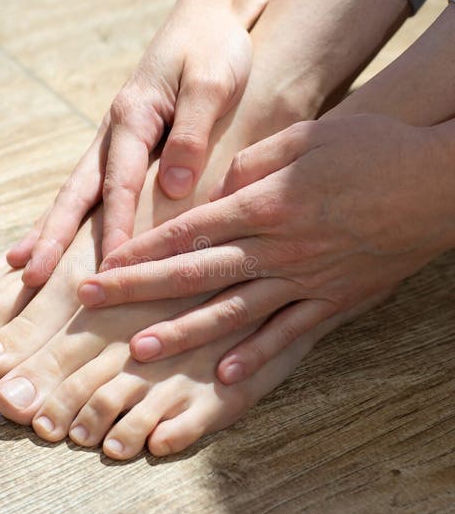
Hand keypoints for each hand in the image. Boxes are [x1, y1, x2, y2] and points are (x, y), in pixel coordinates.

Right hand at [7, 0, 252, 286]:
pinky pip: (93, 186)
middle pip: (77, 191)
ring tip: (22, 265)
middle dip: (52, 235)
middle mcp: (114, 129)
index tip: (112, 268)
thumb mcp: (213, 84)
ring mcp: (114, 137)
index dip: (117, 228)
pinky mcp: (125, 142)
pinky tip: (58, 236)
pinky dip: (72, 214)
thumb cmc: (214, 47)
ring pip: (77, 191)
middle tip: (29, 276)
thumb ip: (192, 133)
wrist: (208, 14)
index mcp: (134, 115)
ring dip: (50, 227)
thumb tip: (172, 188)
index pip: (120, 184)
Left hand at [77, 114, 453, 380]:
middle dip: (138, 291)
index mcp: (265, 203)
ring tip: (139, 351)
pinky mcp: (337, 301)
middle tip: (92, 306)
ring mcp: (308, 279)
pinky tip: (226, 376)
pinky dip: (258, 356)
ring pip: (234, 311)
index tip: (102, 265)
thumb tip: (217, 186)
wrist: (438, 181)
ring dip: (183, 333)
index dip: (140, 250)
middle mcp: (278, 246)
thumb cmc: (373, 148)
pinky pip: (291, 333)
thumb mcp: (306, 137)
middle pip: (195, 274)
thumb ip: (254, 162)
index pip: (187, 231)